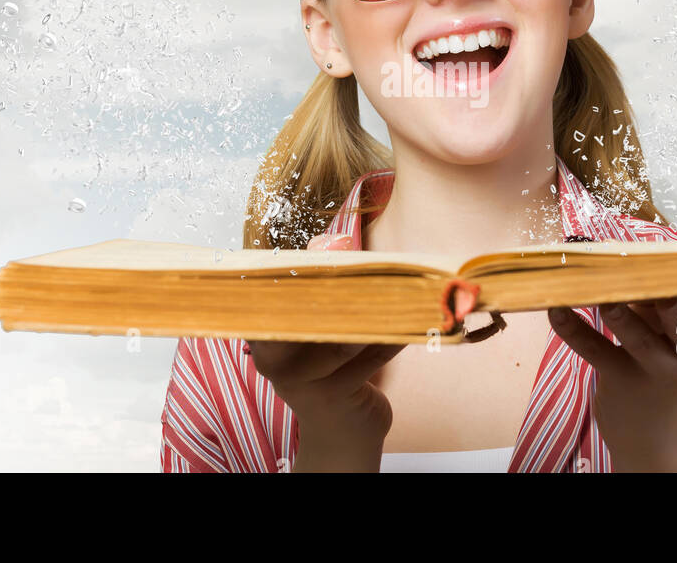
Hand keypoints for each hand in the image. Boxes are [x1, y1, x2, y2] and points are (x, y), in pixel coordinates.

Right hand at [246, 232, 404, 470]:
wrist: (340, 435)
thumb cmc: (327, 372)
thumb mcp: (313, 333)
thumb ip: (317, 288)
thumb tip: (335, 240)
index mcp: (262, 337)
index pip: (273, 294)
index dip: (302, 269)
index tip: (336, 246)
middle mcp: (272, 360)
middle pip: (308, 312)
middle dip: (344, 286)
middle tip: (376, 262)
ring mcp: (302, 382)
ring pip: (344, 336)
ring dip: (377, 313)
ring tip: (403, 289)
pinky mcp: (334, 397)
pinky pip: (370, 359)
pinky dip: (393, 338)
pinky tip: (414, 322)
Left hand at [547, 293, 676, 471]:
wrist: (654, 441)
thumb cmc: (663, 375)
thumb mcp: (675, 344)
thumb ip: (663, 310)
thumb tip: (638, 258)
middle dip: (673, 303)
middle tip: (660, 285)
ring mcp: (653, 372)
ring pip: (639, 340)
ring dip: (621, 317)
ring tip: (601, 297)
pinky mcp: (621, 382)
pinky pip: (597, 351)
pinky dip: (574, 329)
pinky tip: (556, 311)